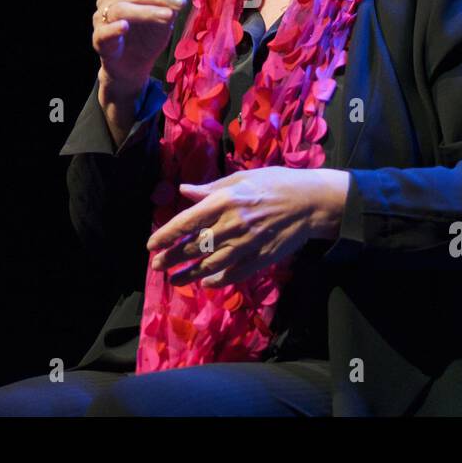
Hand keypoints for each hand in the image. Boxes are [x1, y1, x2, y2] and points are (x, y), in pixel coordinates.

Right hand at [92, 0, 186, 91]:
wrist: (134, 67)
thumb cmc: (147, 36)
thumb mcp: (164, 16)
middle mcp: (110, 1)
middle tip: (179, 2)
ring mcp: (102, 20)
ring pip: (121, 11)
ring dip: (146, 13)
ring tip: (168, 17)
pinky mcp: (100, 41)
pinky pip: (105, 33)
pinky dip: (115, 29)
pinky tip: (125, 26)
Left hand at [146, 167, 349, 287]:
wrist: (310, 202)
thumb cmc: (275, 183)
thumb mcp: (241, 179)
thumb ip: (210, 189)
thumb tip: (183, 191)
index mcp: (224, 201)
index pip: (186, 222)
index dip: (166, 235)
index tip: (152, 245)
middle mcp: (232, 224)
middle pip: (195, 246)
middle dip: (173, 258)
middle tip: (158, 265)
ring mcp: (247, 244)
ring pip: (211, 264)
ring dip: (190, 274)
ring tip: (176, 279)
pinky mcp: (261, 258)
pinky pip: (234, 274)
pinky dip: (217, 280)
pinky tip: (206, 283)